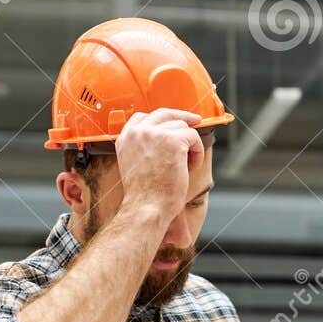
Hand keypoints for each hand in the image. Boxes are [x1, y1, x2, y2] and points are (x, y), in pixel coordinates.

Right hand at [113, 108, 204, 227]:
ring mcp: (155, 133)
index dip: (162, 120)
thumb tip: (164, 139)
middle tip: (196, 122)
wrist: (147, 207)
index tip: (174, 122)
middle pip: (164, 114)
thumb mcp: (135, 166)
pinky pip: (194, 137)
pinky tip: (190, 168)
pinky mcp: (173, 140)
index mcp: (125, 137)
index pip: (143, 117)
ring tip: (185, 167)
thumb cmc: (145, 196)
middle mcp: (138, 131)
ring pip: (182, 127)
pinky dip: (197, 153)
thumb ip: (143, 148)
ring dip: (189, 145)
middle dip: (182, 117)